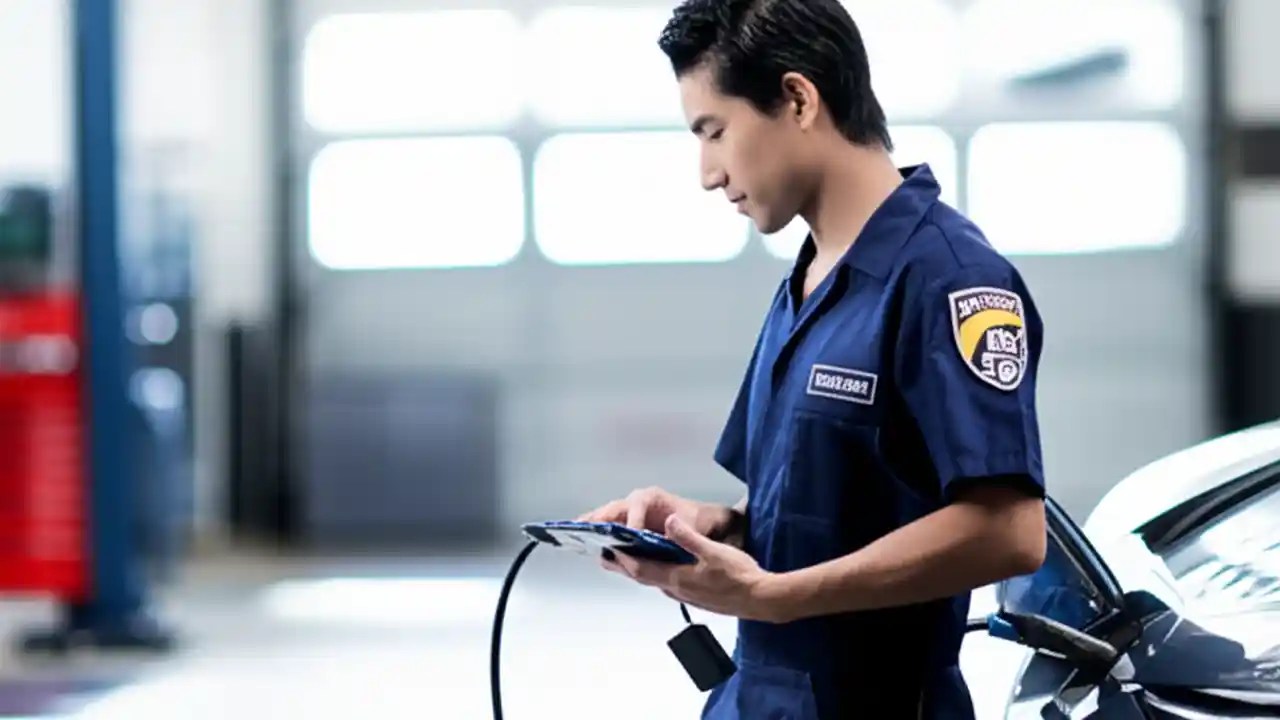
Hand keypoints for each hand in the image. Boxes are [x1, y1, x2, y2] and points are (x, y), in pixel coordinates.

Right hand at [577, 486, 737, 541]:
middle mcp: (634, 503)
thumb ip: (678, 534)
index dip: (632, 522)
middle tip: (581, 531)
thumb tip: (665, 540)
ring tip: (574, 537)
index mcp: (650, 498)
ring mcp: (627, 513)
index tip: (629, 535)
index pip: (636, 506)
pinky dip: (594, 535)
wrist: (700, 522)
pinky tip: (583, 544)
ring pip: (605, 518)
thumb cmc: (695, 521)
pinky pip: (606, 528)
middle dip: (597, 521)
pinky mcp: (624, 525)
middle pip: (612, 510)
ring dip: (590, 528)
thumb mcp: (690, 526)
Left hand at [605, 515, 786, 622]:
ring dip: (639, 569)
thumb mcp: (714, 551)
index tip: (607, 548)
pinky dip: (656, 573)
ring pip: (654, 580)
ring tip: (627, 558)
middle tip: (605, 556)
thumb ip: (688, 537)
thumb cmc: (739, 576)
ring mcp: (686, 595)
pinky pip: (667, 583)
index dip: (622, 558)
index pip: (640, 568)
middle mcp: (676, 590)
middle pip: (642, 576)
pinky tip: (660, 566)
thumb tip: (670, 521)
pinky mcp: (695, 596)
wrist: (761, 600)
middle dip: (623, 565)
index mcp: (677, 578)